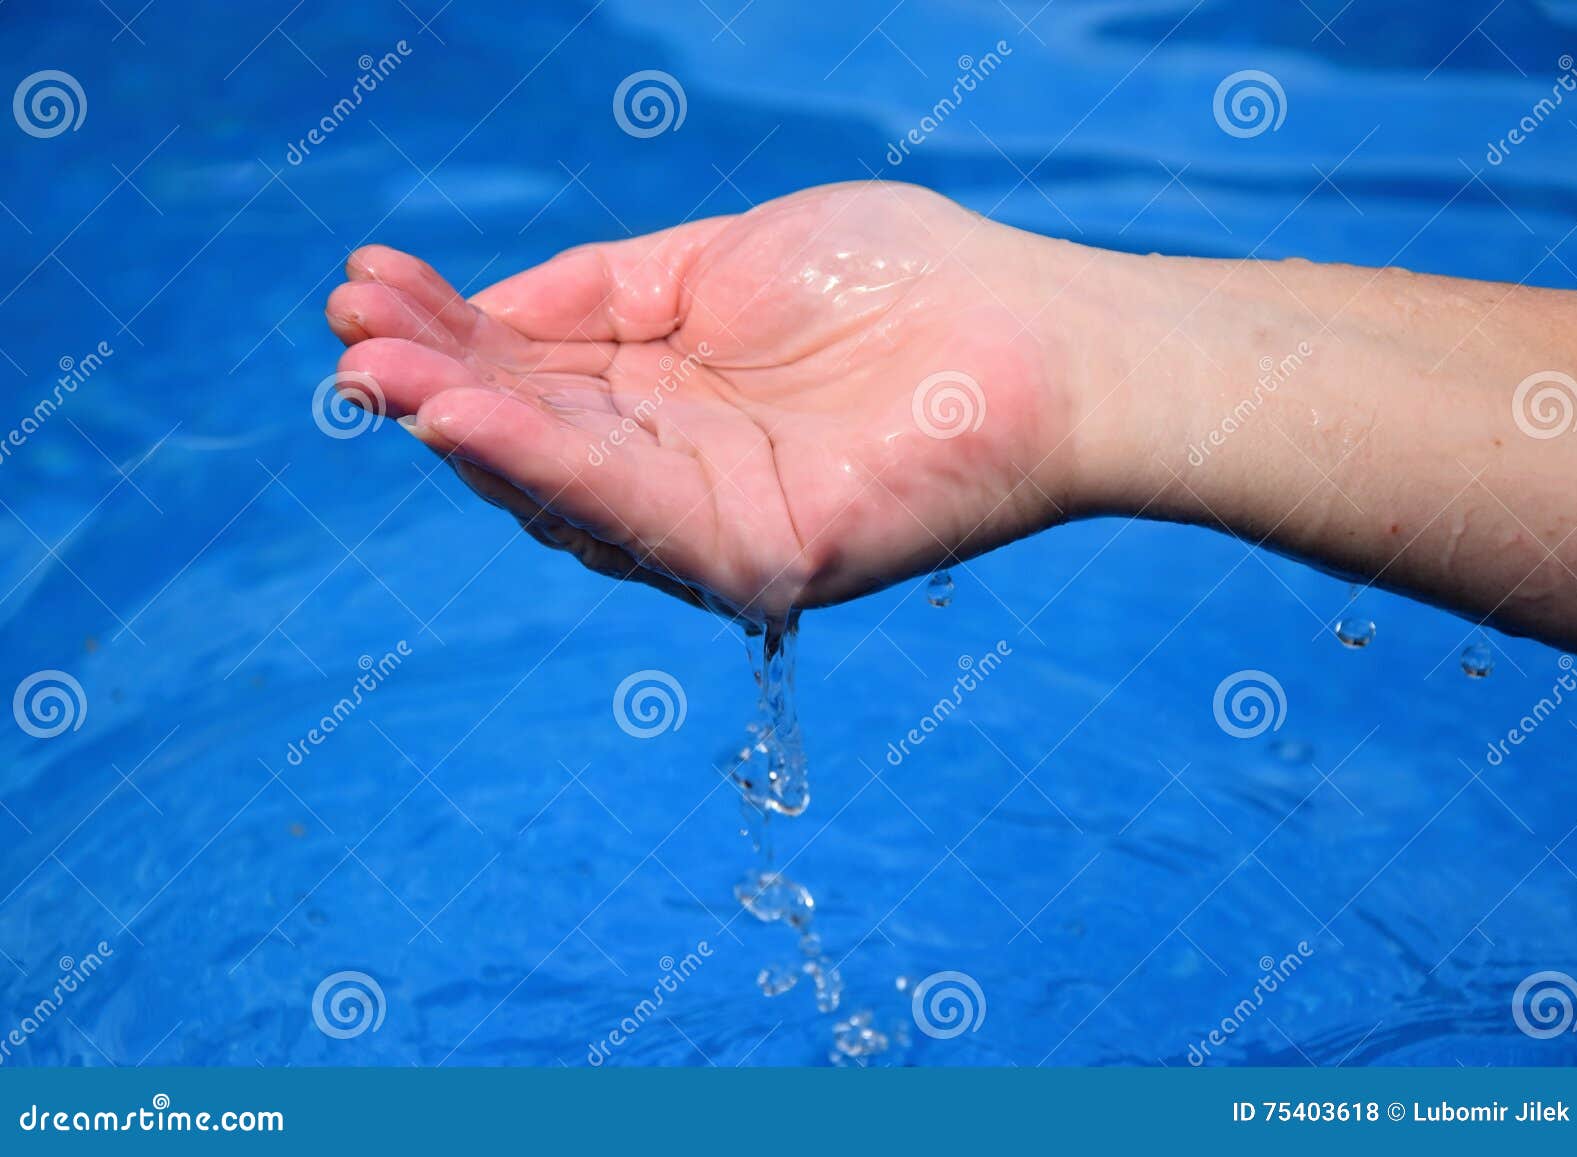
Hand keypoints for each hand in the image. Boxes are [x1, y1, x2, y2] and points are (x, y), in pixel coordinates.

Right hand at [326, 182, 1104, 622]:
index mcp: (667, 397)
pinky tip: (461, 419)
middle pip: (530, 438)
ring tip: (379, 370)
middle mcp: (676, 469)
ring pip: (561, 485)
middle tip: (350, 330)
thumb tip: (478, 314)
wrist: (1033, 333)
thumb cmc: (898, 280)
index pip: (533, 374)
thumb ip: (599, 293)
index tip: (367, 282)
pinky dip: (543, 470)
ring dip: (463, 429)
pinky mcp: (754, 561)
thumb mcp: (716, 259)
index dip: (447, 334)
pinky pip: (630, 516)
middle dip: (433, 384)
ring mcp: (711, 522)